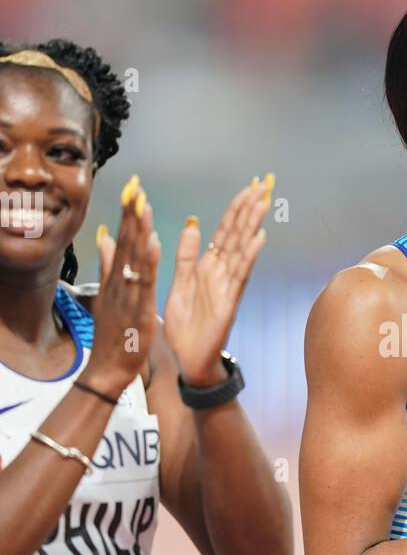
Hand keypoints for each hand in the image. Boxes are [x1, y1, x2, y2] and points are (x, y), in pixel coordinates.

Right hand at [87, 175, 159, 395]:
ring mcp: (127, 296)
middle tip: (136, 188)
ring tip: (143, 205)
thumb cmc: (112, 334)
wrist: (108, 367)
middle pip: (126, 244)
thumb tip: (104, 237)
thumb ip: (107, 266)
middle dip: (131, 215)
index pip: (121, 241)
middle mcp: (119, 283)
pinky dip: (149, 262)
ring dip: (139, 231)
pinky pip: (145, 283)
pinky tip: (154, 243)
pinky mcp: (138, 310)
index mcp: (115, 279)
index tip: (133, 191)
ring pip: (134, 258)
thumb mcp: (107, 295)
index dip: (127, 216)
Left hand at [163, 175, 272, 384]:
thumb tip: (193, 225)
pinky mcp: (229, 302)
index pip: (224, 232)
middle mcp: (221, 273)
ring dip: (251, 225)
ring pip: (241, 249)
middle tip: (262, 184)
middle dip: (248, 210)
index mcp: (207, 267)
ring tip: (263, 202)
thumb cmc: (185, 324)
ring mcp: (228, 286)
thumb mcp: (179, 283)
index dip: (235, 209)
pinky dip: (248, 257)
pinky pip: (239, 276)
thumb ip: (186, 255)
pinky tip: (257, 239)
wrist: (189, 358)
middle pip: (237, 235)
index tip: (248, 188)